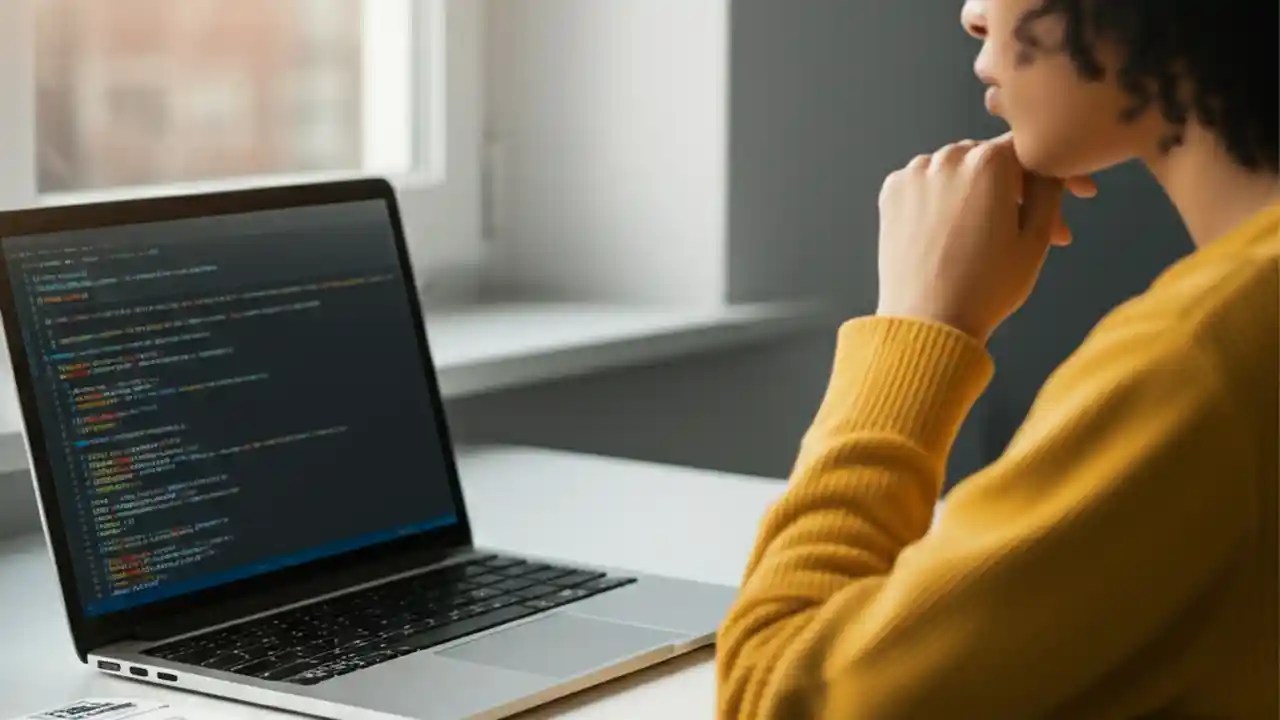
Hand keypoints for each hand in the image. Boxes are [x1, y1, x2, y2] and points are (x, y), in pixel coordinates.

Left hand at [875, 134, 1095, 342]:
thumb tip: (1050, 167)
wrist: (928, 323)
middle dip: (1021, 189)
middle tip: (1043, 228)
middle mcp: (947, 158)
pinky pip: (927, 182)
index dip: (1059, 173)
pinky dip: (945, 197)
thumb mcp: (1036, 237)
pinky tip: (958, 228)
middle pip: (994, 160)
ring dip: (982, 192)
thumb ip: (1049, 188)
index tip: (1080, 196)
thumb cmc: (986, 287)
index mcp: (987, 162)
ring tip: (997, 232)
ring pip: (959, 169)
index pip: (1033, 151)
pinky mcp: (891, 193)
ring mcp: (914, 173)